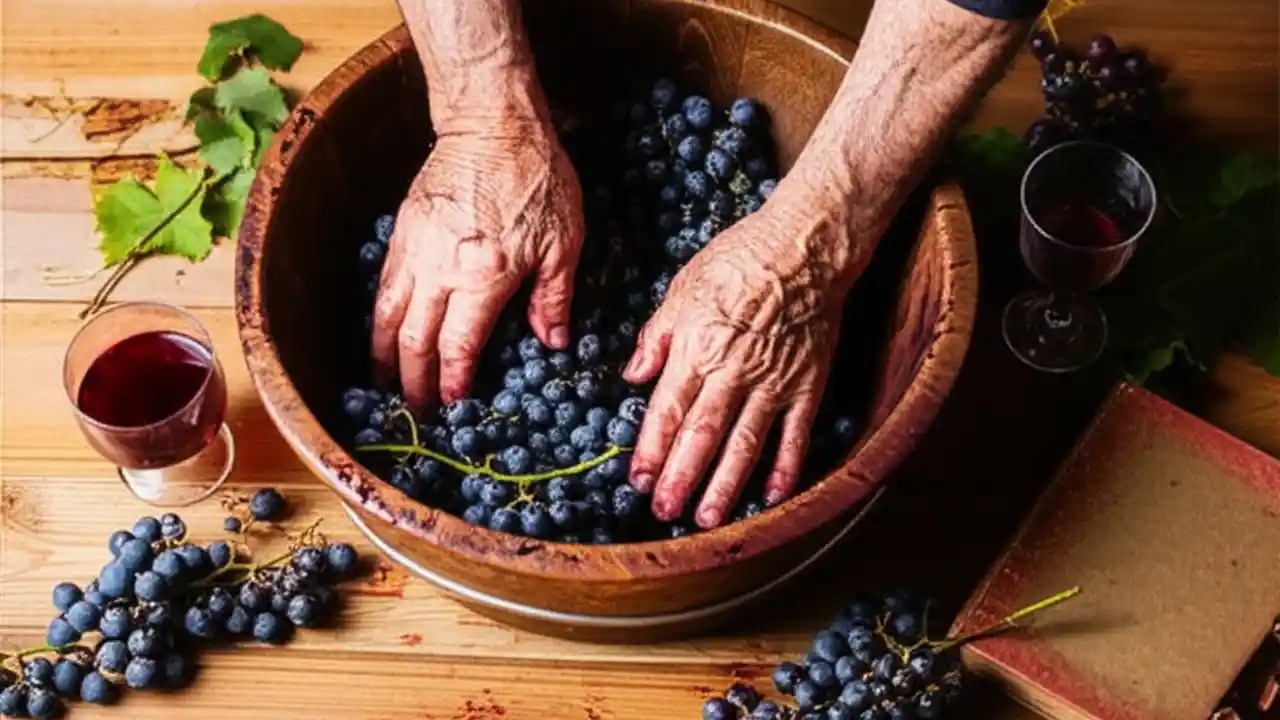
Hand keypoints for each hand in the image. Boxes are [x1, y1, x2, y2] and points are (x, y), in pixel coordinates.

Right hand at [372, 121, 584, 410]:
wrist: (492, 123)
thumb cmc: (537, 179)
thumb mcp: (563, 241)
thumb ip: (554, 297)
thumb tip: (553, 343)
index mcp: (484, 277)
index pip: (457, 346)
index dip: (451, 382)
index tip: (451, 405)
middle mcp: (441, 270)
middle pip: (414, 340)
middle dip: (412, 382)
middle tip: (415, 411)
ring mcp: (415, 250)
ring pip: (386, 316)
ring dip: (383, 356)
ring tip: (385, 384)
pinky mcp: (402, 231)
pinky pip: (382, 286)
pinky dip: (378, 318)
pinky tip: (383, 333)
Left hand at [622, 192, 862, 528]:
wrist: (805, 245)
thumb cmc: (740, 258)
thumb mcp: (683, 288)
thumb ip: (657, 337)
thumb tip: (634, 374)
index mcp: (697, 350)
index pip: (668, 411)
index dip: (651, 450)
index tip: (639, 480)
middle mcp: (733, 373)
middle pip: (702, 437)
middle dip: (680, 478)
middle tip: (665, 512)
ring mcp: (773, 383)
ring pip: (745, 445)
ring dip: (724, 486)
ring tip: (707, 518)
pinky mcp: (807, 385)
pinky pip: (795, 435)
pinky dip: (785, 468)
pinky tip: (772, 495)